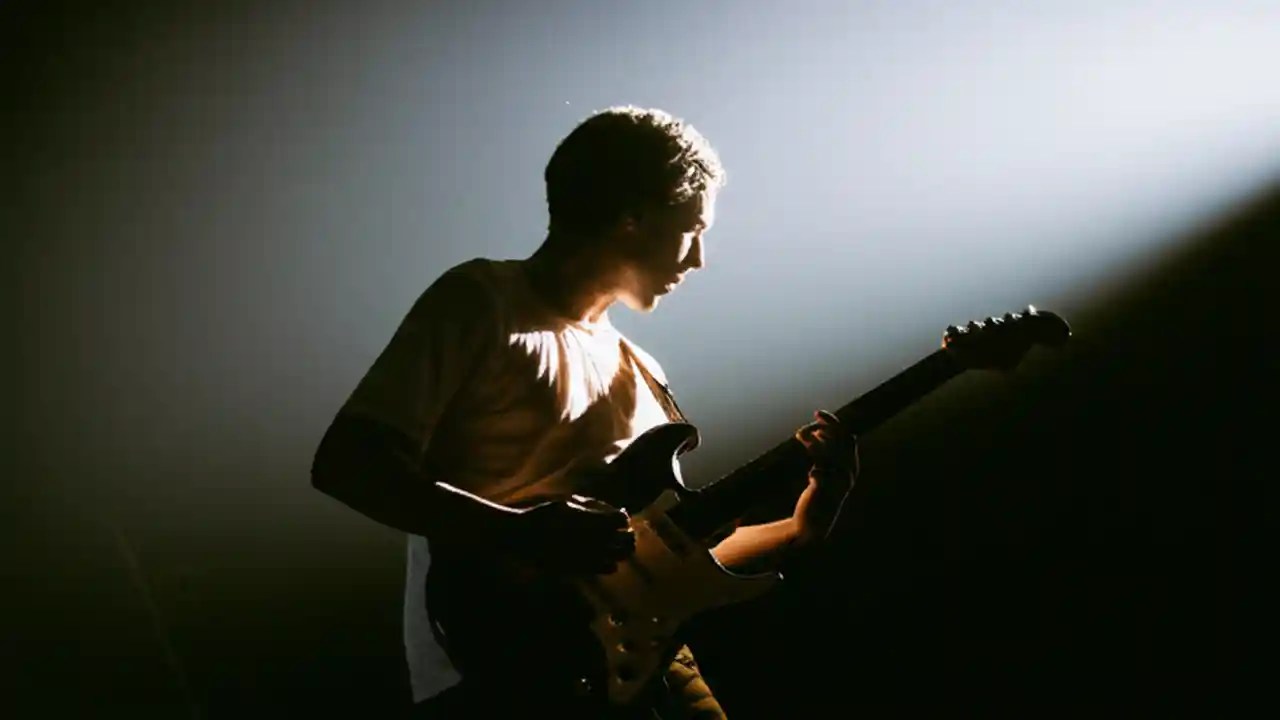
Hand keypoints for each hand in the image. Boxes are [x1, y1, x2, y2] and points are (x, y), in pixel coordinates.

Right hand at [498, 494, 635, 575]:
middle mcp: (594, 538)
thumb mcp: (567, 503)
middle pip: (625, 539)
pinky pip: (608, 568)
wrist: (523, 537)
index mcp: (590, 519)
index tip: (619, 518)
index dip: (622, 519)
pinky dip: (610, 564)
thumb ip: (591, 505)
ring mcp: (589, 555)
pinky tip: (605, 560)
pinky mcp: (583, 569)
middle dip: (626, 535)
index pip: (621, 520)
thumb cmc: (543, 515)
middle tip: (622, 533)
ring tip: (615, 547)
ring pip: (620, 556)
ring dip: (620, 550)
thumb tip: (612, 510)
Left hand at [792, 410, 858, 542]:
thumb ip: (821, 449)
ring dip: (814, 443)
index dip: (832, 422)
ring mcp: (837, 484)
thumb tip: (816, 429)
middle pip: (840, 442)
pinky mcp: (824, 494)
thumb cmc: (819, 492)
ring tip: (799, 437)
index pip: (846, 436)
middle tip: (805, 426)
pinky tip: (812, 474)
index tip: (817, 414)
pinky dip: (817, 472)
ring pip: (830, 456)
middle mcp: (848, 473)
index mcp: (850, 464)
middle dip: (824, 428)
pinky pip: (821, 477)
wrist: (813, 523)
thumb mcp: (822, 467)